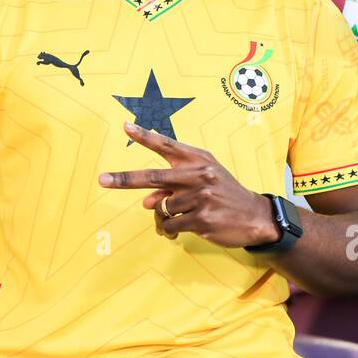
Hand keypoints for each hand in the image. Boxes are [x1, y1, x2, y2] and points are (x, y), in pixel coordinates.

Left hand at [99, 122, 278, 247]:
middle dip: (124, 179)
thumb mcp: (203, 180)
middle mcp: (198, 174)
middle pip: (153, 176)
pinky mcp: (201, 219)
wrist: (254, 216)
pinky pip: (170, 225)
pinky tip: (179, 230)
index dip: (145, 136)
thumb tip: (146, 202)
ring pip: (161, 208)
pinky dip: (168, 230)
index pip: (167, 144)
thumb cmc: (223, 193)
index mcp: (198, 159)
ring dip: (160, 217)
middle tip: (102, 180)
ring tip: (174, 220)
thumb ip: (173, 184)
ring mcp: (200, 197)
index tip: (125, 126)